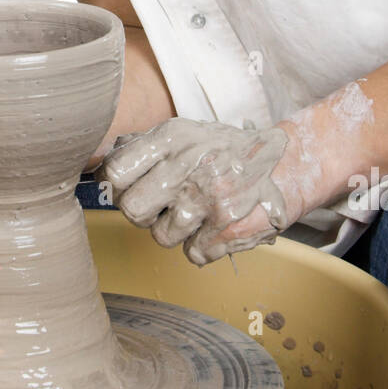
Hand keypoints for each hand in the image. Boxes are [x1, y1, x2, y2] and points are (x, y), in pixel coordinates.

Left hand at [100, 117, 298, 265]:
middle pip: (131, 210)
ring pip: (161, 237)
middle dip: (144, 213)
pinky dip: (204, 245)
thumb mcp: (186, 134)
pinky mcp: (228, 229)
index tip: (127, 188)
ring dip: (177, 230)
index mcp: (172, 138)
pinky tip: (217, 224)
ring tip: (198, 211)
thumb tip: (102, 166)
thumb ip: (145, 147)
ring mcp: (208, 200)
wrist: (285, 161)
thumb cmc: (224, 151)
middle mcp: (188, 167)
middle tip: (163, 204)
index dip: (117, 186)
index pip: (115, 172)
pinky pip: (193, 254)